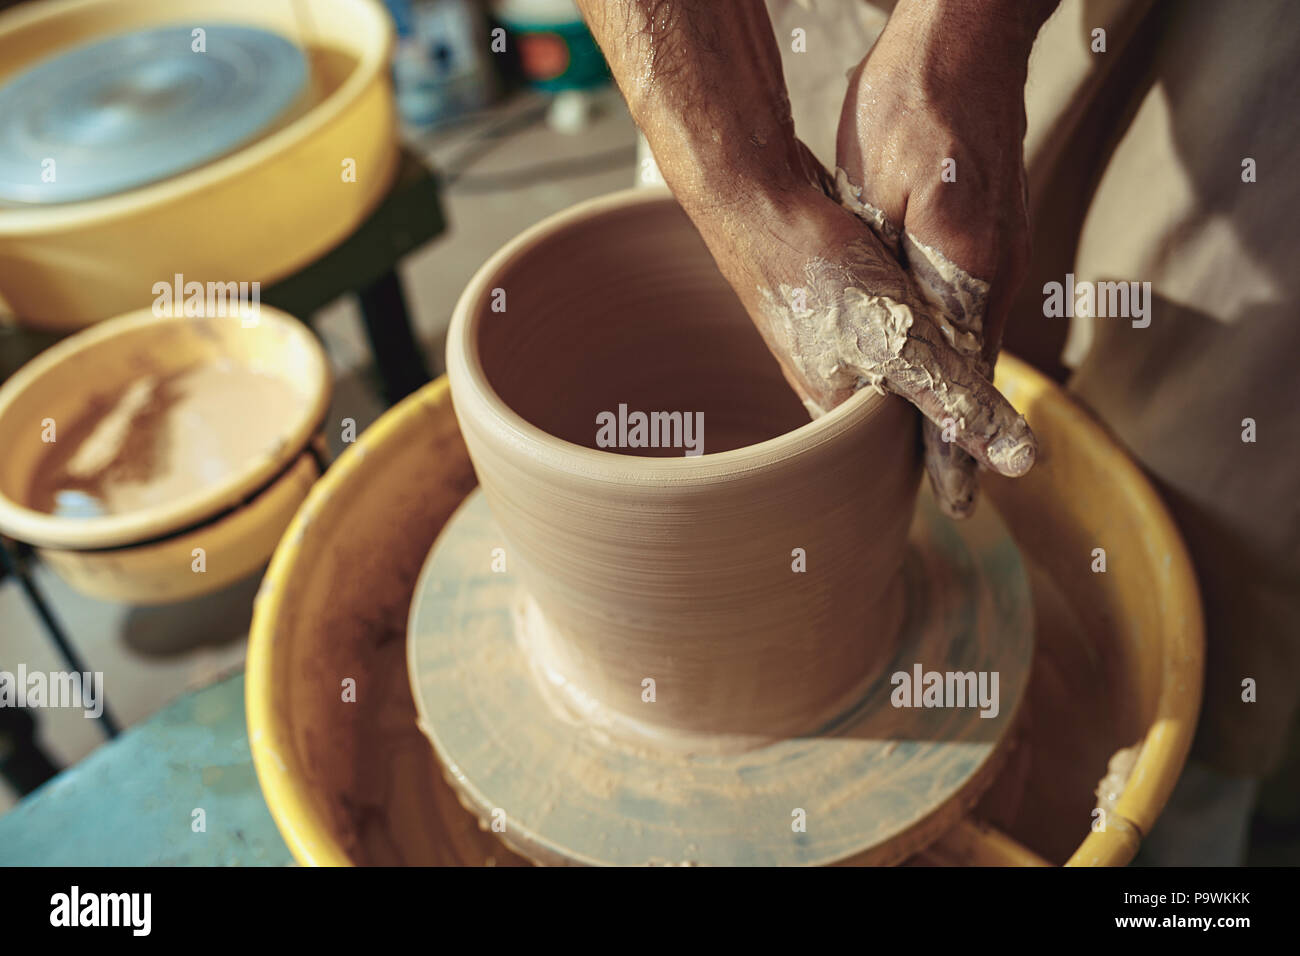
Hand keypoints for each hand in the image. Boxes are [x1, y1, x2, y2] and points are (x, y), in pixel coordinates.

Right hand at [578, 0, 1042, 515]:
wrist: (754, 199)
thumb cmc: (819, 275)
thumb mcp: (903, 348)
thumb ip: (959, 402)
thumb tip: (1019, 462)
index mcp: (838, 413)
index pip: (910, 444)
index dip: (957, 429)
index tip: (998, 415)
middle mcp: (827, 383)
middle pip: (904, 397)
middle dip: (942, 377)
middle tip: (980, 348)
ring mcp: (822, 339)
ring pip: (894, 352)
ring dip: (925, 338)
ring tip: (955, 315)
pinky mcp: (825, 297)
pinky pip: (879, 314)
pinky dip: (905, 303)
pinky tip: (919, 281)